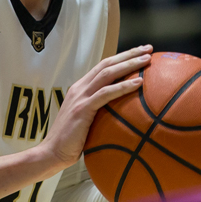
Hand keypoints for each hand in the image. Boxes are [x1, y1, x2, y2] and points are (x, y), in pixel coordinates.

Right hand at [38, 45, 152, 167]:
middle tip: (148, 48)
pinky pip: (106, 93)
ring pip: (108, 73)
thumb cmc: (71, 142)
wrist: (52, 152)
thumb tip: (122, 114)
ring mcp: (80, 97)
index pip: (103, 66)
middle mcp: (80, 88)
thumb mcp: (87, 121)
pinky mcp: (83, 108)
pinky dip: (123, 86)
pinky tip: (138, 83)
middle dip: (129, 54)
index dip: (122, 58)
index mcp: (80, 88)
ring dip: (129, 64)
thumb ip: (100, 112)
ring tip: (147, 59)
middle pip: (107, 64)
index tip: (140, 53)